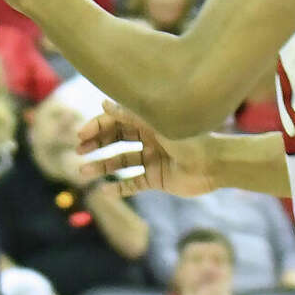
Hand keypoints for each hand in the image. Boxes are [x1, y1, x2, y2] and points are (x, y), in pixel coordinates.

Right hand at [80, 107, 214, 193]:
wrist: (216, 166)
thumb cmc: (191, 141)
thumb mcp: (158, 126)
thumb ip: (131, 115)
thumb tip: (104, 103)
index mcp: (149, 122)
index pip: (117, 122)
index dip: (98, 127)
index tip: (81, 135)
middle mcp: (148, 139)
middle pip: (116, 140)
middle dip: (96, 144)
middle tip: (78, 151)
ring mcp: (152, 159)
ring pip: (121, 162)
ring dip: (103, 167)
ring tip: (83, 173)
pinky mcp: (157, 179)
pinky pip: (134, 183)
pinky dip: (120, 188)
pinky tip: (105, 192)